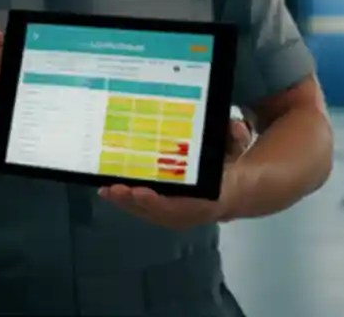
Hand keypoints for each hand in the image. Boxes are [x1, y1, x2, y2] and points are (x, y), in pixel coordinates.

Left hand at [98, 119, 252, 230]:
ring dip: (126, 202)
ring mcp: (176, 216)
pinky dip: (128, 201)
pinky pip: (144, 209)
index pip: (180, 205)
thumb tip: (233, 126)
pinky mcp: (164, 213)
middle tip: (114, 188)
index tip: (139, 192)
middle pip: (156, 211)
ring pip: (147, 212)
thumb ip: (236, 137)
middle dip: (134, 201)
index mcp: (210, 201)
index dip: (158, 202)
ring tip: (106, 190)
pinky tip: (112, 191)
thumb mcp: (236, 149)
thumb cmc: (227, 167)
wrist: (233, 190)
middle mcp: (190, 213)